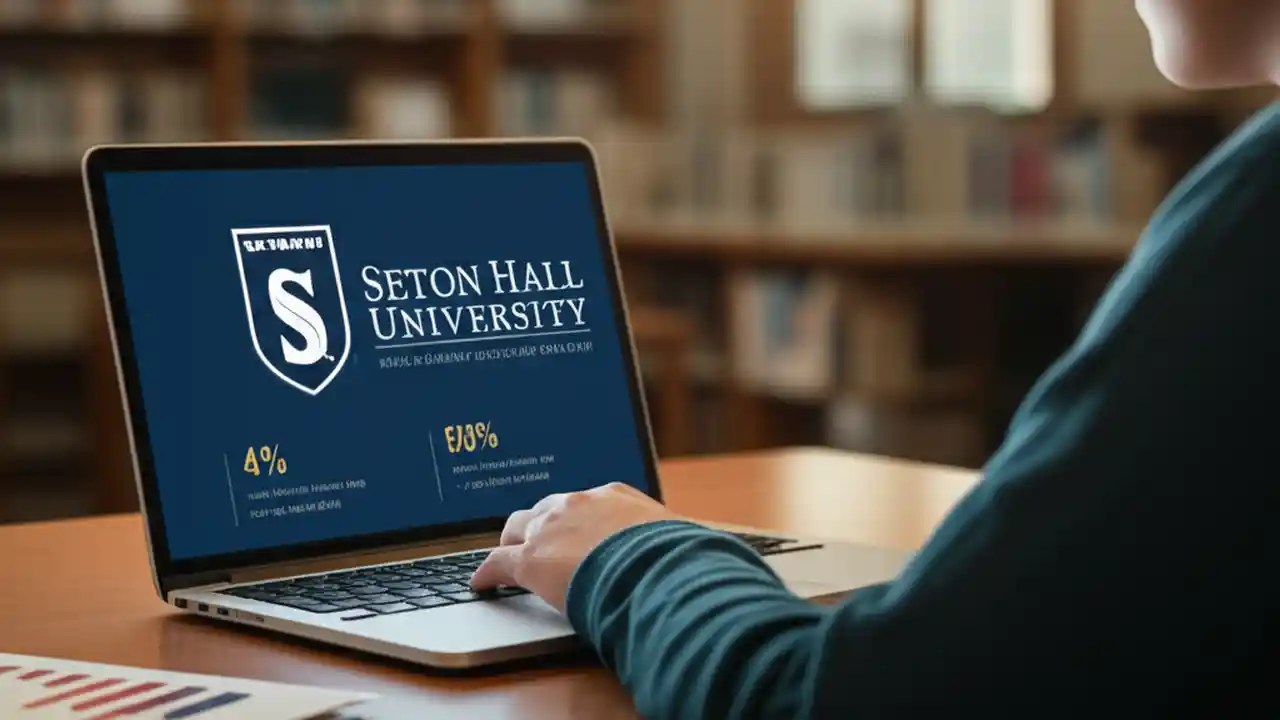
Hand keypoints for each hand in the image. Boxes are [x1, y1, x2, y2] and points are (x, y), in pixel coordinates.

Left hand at [470, 482, 677, 611]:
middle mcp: (578, 503)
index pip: (584, 503)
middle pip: (545, 508)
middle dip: (539, 524)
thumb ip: (672, 547)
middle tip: (538, 541)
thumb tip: (702, 560)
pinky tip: (481, 584)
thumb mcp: (678, 544)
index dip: (575, 520)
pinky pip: (497, 562)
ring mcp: (551, 528)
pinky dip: (487, 573)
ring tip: (508, 556)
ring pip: (516, 528)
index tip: (576, 531)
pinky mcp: (530, 559)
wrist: (656, 570)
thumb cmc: (676, 560)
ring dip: (514, 541)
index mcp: (614, 496)